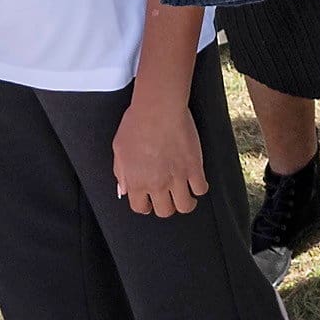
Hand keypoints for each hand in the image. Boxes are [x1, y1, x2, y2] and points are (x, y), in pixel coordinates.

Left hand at [112, 90, 206, 216]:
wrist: (158, 108)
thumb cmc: (137, 123)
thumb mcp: (119, 149)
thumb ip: (121, 172)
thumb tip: (123, 188)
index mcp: (136, 181)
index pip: (140, 208)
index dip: (146, 206)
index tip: (150, 202)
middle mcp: (157, 184)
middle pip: (165, 211)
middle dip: (166, 206)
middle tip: (169, 198)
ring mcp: (177, 177)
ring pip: (185, 206)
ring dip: (186, 203)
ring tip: (187, 196)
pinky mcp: (194, 168)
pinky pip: (201, 189)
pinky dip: (200, 187)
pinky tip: (196, 182)